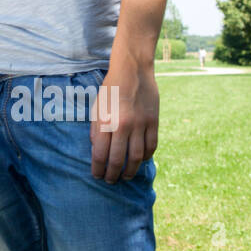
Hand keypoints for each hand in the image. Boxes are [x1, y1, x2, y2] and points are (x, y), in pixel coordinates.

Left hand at [89, 56, 158, 183]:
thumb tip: (97, 151)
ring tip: (125, 176)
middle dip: (113, 174)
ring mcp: (141, 124)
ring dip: (130, 171)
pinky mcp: (154, 122)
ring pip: (136, 157)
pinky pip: (151, 146)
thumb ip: (96, 129)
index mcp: (106, 121)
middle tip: (110, 181)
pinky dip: (145, 157)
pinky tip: (139, 161)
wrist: (133, 70)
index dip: (98, 169)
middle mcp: (123, 125)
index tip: (97, 176)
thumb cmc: (111, 89)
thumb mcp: (97, 107)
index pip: (100, 154)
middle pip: (118, 159)